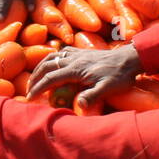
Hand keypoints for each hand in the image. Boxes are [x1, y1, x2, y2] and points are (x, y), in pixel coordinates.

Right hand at [27, 44, 141, 108]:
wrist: (129, 59)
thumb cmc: (120, 76)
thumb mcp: (108, 88)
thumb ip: (92, 96)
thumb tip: (79, 106)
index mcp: (76, 69)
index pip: (50, 79)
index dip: (38, 89)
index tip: (30, 99)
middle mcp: (73, 59)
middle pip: (46, 66)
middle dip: (34, 78)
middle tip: (28, 91)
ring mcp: (76, 54)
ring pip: (51, 57)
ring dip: (40, 68)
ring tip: (35, 79)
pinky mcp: (81, 52)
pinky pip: (60, 53)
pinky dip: (51, 59)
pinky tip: (51, 66)